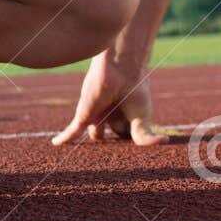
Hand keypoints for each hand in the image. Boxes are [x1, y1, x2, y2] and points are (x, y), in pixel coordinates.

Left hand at [53, 52, 168, 145]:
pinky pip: (72, 130)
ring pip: (95, 134)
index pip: (129, 134)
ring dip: (97, 135)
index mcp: (128, 113)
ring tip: (99, 134)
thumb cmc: (136, 90)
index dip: (132, 141)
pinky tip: (56, 144)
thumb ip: (145, 135)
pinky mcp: (84, 114)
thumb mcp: (143, 117)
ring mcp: (97, 113)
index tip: (137, 149)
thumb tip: (164, 141)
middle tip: (117, 145)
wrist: (121, 70)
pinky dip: (64, 138)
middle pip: (113, 135)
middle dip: (115, 138)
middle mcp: (112, 113)